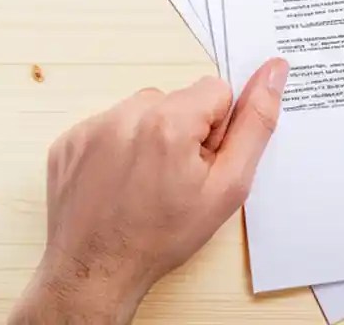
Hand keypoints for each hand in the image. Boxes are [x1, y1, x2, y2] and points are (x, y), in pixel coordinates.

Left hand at [9, 58, 288, 324]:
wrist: (97, 272)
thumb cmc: (164, 235)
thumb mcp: (228, 186)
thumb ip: (256, 123)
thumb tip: (274, 71)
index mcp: (169, 123)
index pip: (216, 90)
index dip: (217, 129)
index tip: (202, 162)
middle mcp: (126, 115)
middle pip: (178, 99)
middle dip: (184, 130)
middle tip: (176, 177)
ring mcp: (92, 128)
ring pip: (144, 110)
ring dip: (152, 135)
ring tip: (147, 179)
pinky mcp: (69, 141)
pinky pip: (110, 124)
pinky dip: (120, 146)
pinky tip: (120, 180)